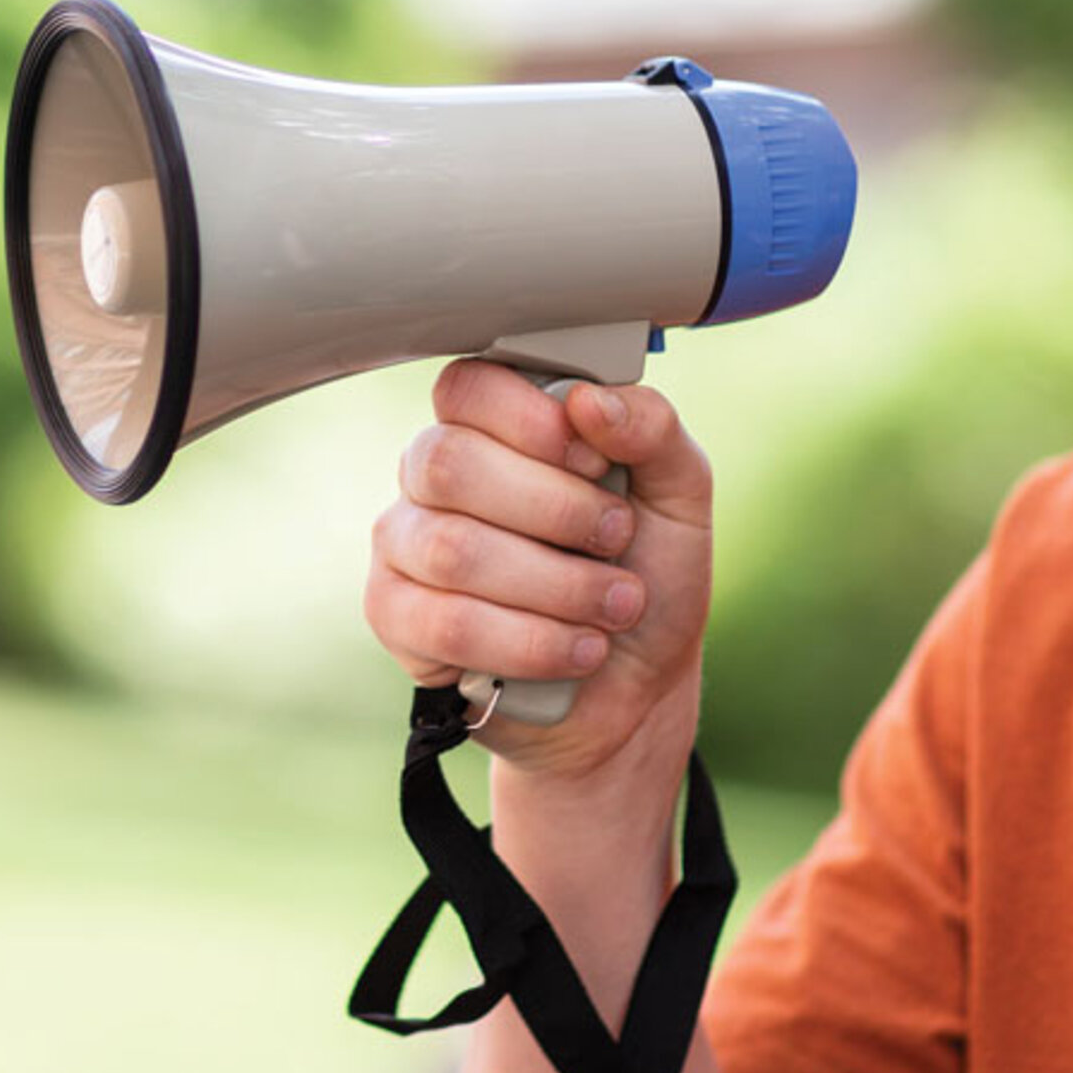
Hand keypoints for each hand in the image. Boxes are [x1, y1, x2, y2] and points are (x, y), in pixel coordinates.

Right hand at [366, 359, 713, 773]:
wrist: (636, 685)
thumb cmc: (647, 573)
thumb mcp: (678, 493)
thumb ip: (651, 429)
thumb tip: (588, 400)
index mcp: (493, 425)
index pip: (470, 387)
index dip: (533, 421)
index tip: (597, 463)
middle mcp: (433, 474)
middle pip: (451, 463)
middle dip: (556, 510)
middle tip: (617, 539)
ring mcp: (405, 544)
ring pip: (453, 551)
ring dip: (558, 586)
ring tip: (617, 606)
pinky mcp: (394, 617)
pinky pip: (446, 625)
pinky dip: (531, 643)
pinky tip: (579, 650)